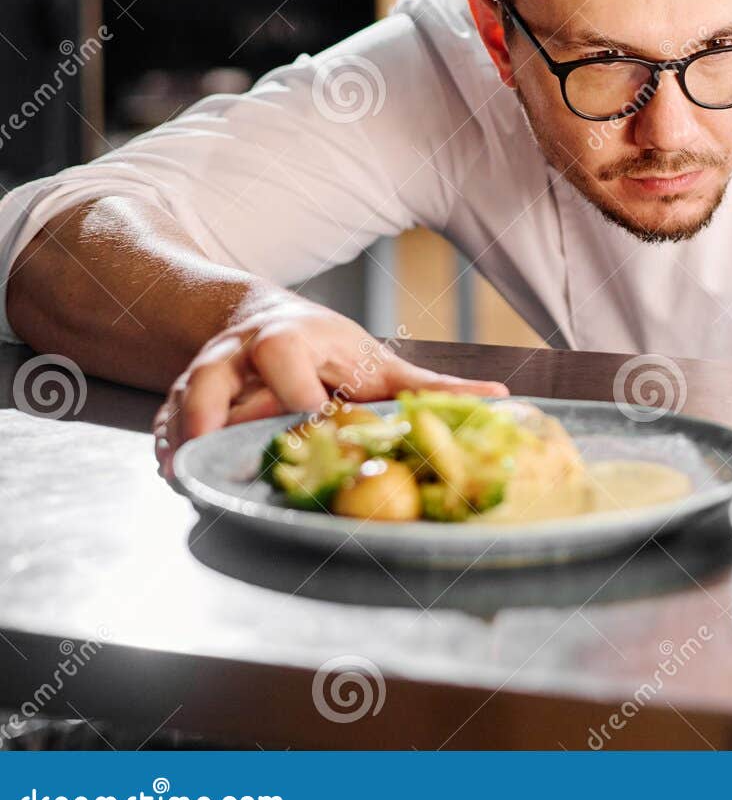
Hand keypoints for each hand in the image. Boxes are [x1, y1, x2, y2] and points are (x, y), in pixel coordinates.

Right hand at [152, 294, 506, 474]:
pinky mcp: (182, 399)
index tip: (312, 424)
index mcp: (289, 338)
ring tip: (184, 477)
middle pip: (214, 377)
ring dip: (182, 438)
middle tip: (215, 452)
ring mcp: (204, 374)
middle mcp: (238, 353)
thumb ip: (431, 385)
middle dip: (213, 413)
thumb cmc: (329, 349)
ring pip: (182, 401)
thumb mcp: (378, 361)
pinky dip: (168, 450)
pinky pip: (165, 423)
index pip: (287, 361)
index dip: (296, 394)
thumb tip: (499, 397)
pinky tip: (178, 478)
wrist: (261, 321)